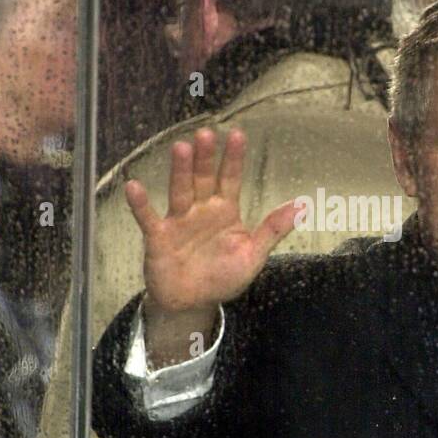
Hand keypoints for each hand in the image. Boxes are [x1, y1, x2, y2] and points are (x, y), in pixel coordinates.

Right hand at [124, 127, 298, 317]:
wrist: (192, 303)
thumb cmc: (222, 277)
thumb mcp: (253, 255)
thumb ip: (273, 229)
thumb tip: (303, 206)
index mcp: (225, 211)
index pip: (230, 178)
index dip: (233, 158)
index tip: (237, 135)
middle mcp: (201, 209)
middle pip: (204, 178)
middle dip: (205, 157)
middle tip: (206, 134)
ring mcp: (178, 220)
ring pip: (180, 190)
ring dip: (179, 170)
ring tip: (180, 148)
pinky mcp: (158, 236)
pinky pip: (148, 218)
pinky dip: (141, 204)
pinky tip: (134, 186)